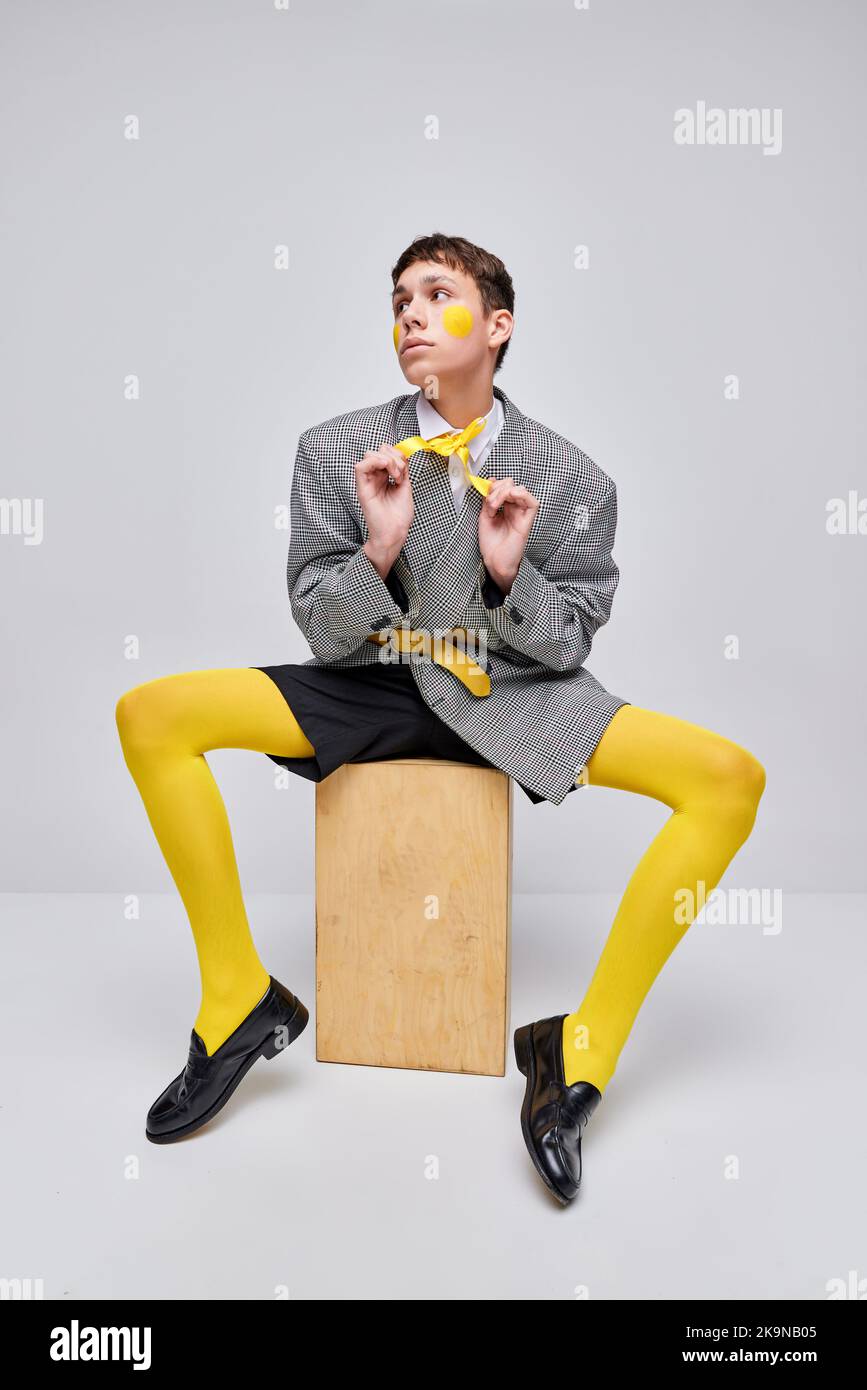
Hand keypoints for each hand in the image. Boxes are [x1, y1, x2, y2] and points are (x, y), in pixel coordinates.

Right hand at [355, 443, 413, 568]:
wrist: (394, 533)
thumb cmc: (399, 517)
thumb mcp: (405, 487)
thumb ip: (402, 470)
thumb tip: (401, 455)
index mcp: (384, 478)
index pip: (385, 453)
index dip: (397, 455)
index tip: (405, 472)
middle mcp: (374, 478)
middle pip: (377, 451)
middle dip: (393, 457)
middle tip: (400, 475)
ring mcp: (367, 482)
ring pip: (369, 455)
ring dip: (387, 460)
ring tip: (396, 476)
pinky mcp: (362, 488)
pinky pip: (360, 466)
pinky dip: (375, 462)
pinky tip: (387, 472)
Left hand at [478, 477, 539, 589]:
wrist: (494, 561)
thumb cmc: (491, 543)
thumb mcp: (485, 515)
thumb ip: (488, 499)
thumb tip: (491, 479)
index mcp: (505, 507)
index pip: (503, 485)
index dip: (493, 486)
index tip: (484, 496)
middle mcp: (514, 508)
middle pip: (511, 484)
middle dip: (497, 489)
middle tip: (489, 504)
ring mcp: (522, 514)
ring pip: (521, 489)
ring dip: (504, 492)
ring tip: (495, 506)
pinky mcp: (527, 521)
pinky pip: (533, 502)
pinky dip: (520, 495)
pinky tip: (508, 501)